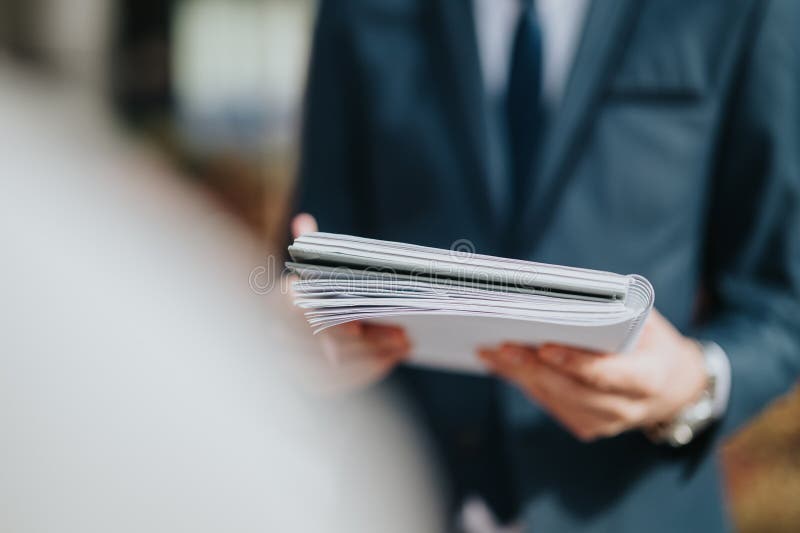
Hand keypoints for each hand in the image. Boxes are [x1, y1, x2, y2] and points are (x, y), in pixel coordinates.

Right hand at [290, 213, 410, 392]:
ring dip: (371, 358)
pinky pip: (333, 385)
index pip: (297, 313)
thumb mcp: (317, 263)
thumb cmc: (321, 283)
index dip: (325, 321)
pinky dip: (363, 374)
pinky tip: (390, 360)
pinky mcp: (304, 379)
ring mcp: (289, 360)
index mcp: (280, 298)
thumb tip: (303, 224)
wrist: (305, 311)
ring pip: (329, 369)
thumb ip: (314, 250)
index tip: (357, 326)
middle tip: (402, 334)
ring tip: (404, 345)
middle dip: (366, 341)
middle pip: (323, 345)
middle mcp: (277, 332)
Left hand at [478, 310, 705, 441]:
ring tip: (490, 351)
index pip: (606, 374)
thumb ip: (612, 312)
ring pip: (555, 399)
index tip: (544, 346)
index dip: (574, 362)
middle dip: (533, 367)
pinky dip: (526, 383)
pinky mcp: (586, 427)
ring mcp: (605, 423)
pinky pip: (551, 405)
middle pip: (571, 390)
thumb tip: (562, 297)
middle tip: (501, 345)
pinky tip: (501, 364)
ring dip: (520, 375)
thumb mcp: (645, 321)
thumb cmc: (652, 343)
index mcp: (648, 379)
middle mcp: (626, 408)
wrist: (672, 387)